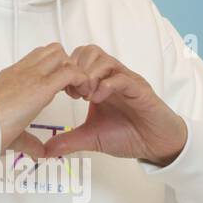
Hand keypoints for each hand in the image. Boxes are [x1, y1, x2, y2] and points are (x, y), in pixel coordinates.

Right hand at [0, 44, 89, 158]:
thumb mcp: (12, 131)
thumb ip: (29, 140)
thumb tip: (40, 152)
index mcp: (11, 77)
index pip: (38, 57)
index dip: (53, 68)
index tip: (60, 88)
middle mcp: (21, 71)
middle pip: (52, 50)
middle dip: (66, 64)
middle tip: (70, 87)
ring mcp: (31, 75)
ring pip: (61, 54)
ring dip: (73, 70)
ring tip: (75, 91)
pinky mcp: (42, 86)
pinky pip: (70, 72)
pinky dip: (81, 81)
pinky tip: (81, 96)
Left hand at [42, 45, 187, 165]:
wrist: (157, 145)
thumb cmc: (128, 136)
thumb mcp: (91, 138)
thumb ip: (69, 140)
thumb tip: (46, 150)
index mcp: (99, 83)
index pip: (78, 59)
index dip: (67, 71)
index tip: (63, 91)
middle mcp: (112, 77)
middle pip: (89, 51)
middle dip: (76, 69)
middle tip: (74, 92)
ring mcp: (127, 81)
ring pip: (104, 59)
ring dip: (90, 75)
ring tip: (86, 96)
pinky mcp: (140, 90)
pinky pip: (122, 77)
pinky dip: (106, 85)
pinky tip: (98, 100)